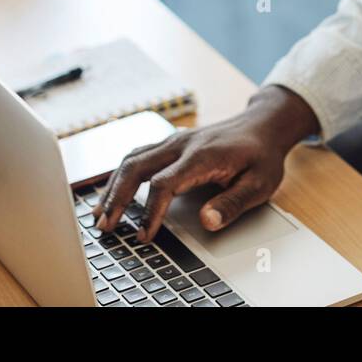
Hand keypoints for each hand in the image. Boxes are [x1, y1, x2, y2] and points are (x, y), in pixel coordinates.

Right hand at [93, 86, 319, 240]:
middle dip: (117, 198)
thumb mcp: (260, 183)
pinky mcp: (170, 143)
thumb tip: (208, 222)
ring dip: (113, 186)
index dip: (150, 212)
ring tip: (99, 214)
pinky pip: (138, 156)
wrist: (262, 125)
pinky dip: (121, 175)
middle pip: (136, 167)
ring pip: (132, 159)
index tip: (144, 236)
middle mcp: (181, 144)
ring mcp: (173, 140)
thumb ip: (233, 204)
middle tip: (104, 226)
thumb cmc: (261, 156)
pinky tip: (113, 192)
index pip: (163, 184)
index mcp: (202, 156)